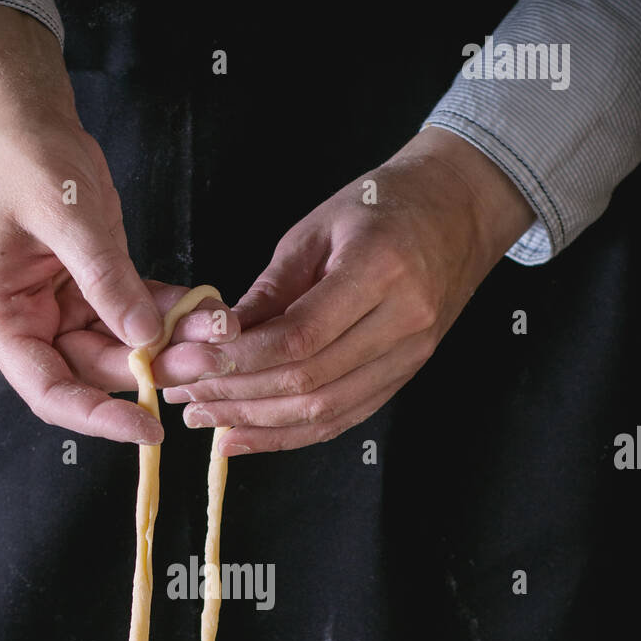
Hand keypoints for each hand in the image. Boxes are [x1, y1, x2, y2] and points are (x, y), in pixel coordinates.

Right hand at [0, 7, 238, 443]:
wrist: (22, 111)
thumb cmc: (23, 156)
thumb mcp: (64, 216)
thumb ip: (103, 279)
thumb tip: (143, 339)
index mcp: (2, 318)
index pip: (50, 390)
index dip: (98, 418)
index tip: (148, 429)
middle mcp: (32, 324)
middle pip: (96, 372)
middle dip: (155, 369)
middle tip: (210, 358)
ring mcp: (66, 308)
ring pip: (125, 346)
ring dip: (173, 342)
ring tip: (220, 329)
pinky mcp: (97, 287)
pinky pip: (138, 312)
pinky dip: (171, 313)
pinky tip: (207, 308)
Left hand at [164, 127, 534, 454]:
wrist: (458, 210)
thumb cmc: (383, 205)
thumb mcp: (316, 228)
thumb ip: (270, 290)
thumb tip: (215, 339)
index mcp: (380, 271)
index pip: (299, 336)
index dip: (239, 360)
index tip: (189, 364)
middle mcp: (403, 322)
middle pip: (308, 381)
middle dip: (236, 394)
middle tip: (182, 395)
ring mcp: (410, 356)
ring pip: (325, 411)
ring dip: (257, 423)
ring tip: (204, 421)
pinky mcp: (405, 376)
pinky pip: (344, 418)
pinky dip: (290, 434)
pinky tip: (246, 436)